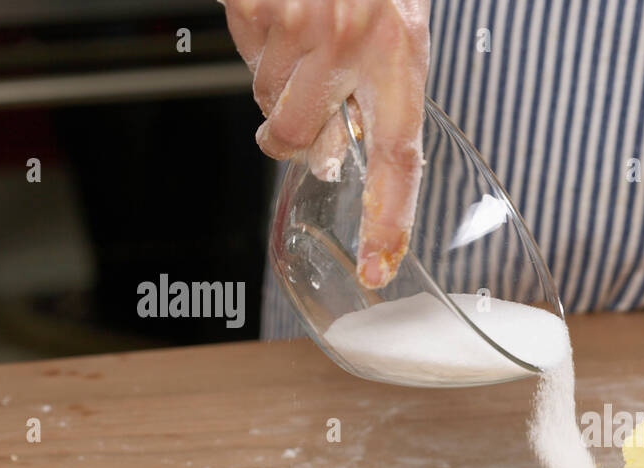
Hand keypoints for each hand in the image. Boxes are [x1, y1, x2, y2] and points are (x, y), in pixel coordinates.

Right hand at [222, 0, 430, 288]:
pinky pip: (242, 52)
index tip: (377, 265)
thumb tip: (326, 160)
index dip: (389, 218)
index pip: (399, 158)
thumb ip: (374, 97)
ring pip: (266, 97)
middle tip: (306, 98)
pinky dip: (255, 39)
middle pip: (300, 135)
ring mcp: (299, 24)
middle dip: (292, 133)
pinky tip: (281, 8)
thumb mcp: (398, 33)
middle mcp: (350, 43)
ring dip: (275, 79)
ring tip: (303, 30)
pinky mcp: (255, 4)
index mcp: (401, 56)